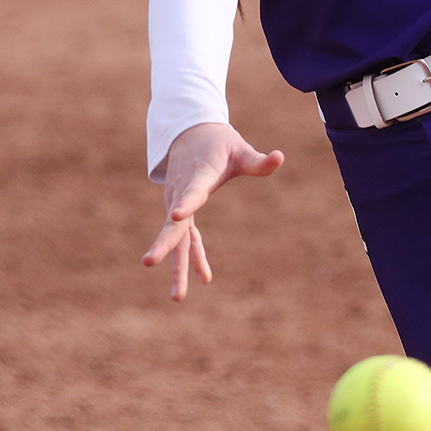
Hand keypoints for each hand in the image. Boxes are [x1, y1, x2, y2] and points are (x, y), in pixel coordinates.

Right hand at [142, 122, 284, 300]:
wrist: (189, 134)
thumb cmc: (218, 143)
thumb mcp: (240, 149)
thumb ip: (258, 160)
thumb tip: (281, 157)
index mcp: (198, 175)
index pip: (191, 191)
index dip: (186, 203)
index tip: (177, 214)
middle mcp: (182, 192)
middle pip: (172, 223)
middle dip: (163, 244)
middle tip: (149, 261)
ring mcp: (176, 203)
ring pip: (174, 236)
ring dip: (176, 265)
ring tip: (178, 296)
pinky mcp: (177, 210)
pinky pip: (184, 237)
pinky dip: (191, 257)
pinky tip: (204, 279)